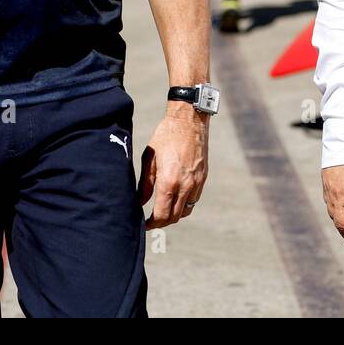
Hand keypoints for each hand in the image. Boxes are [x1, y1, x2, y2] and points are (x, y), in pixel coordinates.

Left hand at [139, 103, 207, 228]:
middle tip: (151, 220)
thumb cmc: (166, 136)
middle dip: (162, 222)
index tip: (144, 224)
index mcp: (169, 181)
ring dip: (174, 214)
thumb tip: (140, 202)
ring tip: (163, 209)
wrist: (189, 120)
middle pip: (175, 217)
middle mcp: (186, 185)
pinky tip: (175, 196)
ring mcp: (197, 182)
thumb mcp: (149, 158)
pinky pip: (194, 198)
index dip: (152, 224)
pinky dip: (184, 203)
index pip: (162, 215)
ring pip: (186, 210)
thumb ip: (145, 183)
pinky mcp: (203, 177)